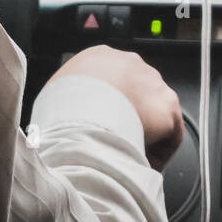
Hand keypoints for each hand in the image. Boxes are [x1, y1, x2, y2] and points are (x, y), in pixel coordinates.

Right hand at [46, 45, 183, 169]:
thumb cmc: (62, 107)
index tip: (103, 125)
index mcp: (100, 57)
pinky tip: (146, 164)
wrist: (82, 113)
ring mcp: (152, 81)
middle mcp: (130, 63)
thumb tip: (58, 120)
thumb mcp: (52, 96)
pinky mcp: (167, 105)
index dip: (108, 106)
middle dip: (129, 117)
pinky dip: (160, 150)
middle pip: (136, 93)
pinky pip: (170, 131)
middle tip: (118, 142)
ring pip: (154, 112)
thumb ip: (63, 99)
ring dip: (145, 133)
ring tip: (130, 157)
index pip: (112, 79)